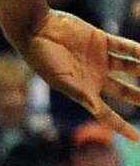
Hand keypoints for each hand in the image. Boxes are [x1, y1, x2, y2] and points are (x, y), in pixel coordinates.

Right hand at [19, 10, 139, 139]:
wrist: (36, 28)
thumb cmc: (42, 58)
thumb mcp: (59, 80)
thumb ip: (80, 93)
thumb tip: (97, 110)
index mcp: (85, 91)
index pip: (107, 113)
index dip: (122, 126)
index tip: (136, 138)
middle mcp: (95, 76)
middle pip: (124, 91)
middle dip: (138, 97)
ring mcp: (99, 57)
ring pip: (127, 67)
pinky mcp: (100, 39)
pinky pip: (122, 47)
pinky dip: (135, 50)